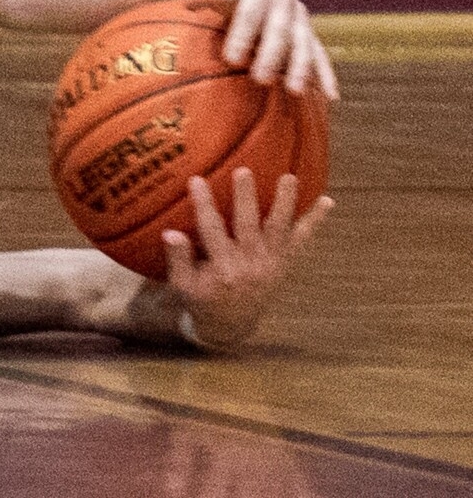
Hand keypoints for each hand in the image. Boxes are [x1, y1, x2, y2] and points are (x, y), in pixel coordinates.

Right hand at [165, 169, 333, 348]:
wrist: (232, 326)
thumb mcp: (182, 284)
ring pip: (279, 230)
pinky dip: (314, 221)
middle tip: (244, 171)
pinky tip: (327, 201)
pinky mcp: (284, 264)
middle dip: (246, 198)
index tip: (196, 180)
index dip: (204, 204)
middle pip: (249, 226)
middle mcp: (250, 265)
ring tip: (289, 177)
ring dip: (285, 203)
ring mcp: (271, 264)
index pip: (212, 230)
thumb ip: (178, 258)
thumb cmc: (201, 299)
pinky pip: (302, 241)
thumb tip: (170, 232)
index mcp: (223, 269)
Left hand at [181, 0, 337, 98]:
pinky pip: (319, 53)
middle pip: (279, 28)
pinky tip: (330, 95)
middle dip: (271, 54)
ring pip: (303, 42)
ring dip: (300, 67)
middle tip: (260, 79)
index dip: (242, 34)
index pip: (250, 11)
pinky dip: (325, 74)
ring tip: (294, 90)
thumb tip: (190, 6)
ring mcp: (299, 15)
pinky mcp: (308, 32)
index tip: (231, 58)